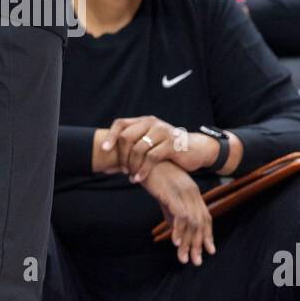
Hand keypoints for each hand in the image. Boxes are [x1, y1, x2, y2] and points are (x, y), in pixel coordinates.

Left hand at [101, 115, 220, 181]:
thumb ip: (131, 152)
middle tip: (123, 170)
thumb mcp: (150, 146)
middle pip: (126, 137)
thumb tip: (105, 169)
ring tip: (132, 176)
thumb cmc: (169, 151)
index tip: (103, 150)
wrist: (196, 150)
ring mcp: (162, 132)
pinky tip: (140, 179)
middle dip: (121, 156)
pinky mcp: (172, 144)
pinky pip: (151, 158)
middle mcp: (152, 123)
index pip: (120, 124)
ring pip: (138, 149)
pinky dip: (143, 170)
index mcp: (145, 121)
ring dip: (132, 165)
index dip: (110, 136)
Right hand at [142, 162, 214, 264]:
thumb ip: (171, 211)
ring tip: (184, 259)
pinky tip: (176, 243)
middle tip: (196, 261)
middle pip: (201, 222)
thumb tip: (175, 230)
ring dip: (189, 242)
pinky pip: (180, 216)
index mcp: (192, 192)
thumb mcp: (164, 195)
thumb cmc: (150, 174)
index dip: (208, 234)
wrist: (138, 157)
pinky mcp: (173, 193)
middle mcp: (191, 192)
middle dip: (199, 244)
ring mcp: (183, 192)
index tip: (209, 250)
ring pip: (192, 222)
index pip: (205, 216)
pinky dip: (179, 230)